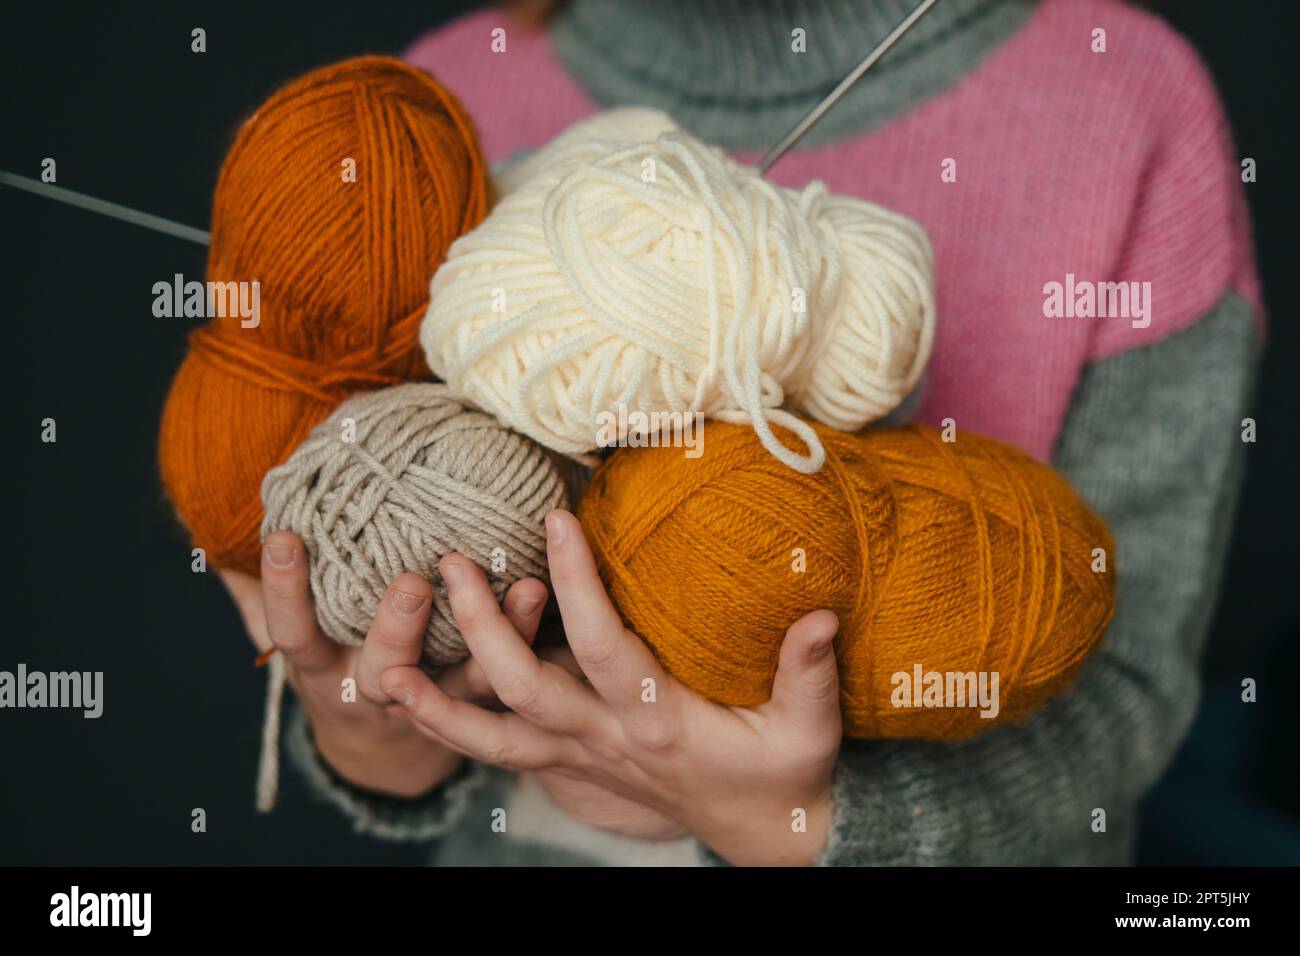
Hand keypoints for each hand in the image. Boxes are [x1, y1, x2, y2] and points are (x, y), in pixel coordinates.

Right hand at [219, 531, 549, 797]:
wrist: (383, 743)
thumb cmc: (335, 656)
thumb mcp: (297, 631)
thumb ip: (262, 589)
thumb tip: (223, 526)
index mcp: (322, 668)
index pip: (293, 631)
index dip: (285, 589)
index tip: (286, 536)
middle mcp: (376, 690)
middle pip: (385, 673)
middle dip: (396, 631)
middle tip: (412, 584)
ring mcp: (436, 702)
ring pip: (464, 683)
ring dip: (494, 636)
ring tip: (522, 587)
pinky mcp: (484, 702)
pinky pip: (509, 676)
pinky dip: (531, 639)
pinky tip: (546, 592)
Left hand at [381, 510, 842, 865]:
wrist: (761, 832)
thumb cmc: (785, 773)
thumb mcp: (809, 729)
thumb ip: (808, 673)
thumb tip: (819, 615)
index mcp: (659, 721)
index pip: (604, 644)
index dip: (577, 582)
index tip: (554, 517)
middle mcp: (606, 741)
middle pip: (526, 688)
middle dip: (481, 630)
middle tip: (448, 565)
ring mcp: (581, 760)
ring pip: (495, 736)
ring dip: (439, 703)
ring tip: (384, 667)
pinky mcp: (571, 767)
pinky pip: (499, 752)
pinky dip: (451, 730)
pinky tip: (409, 701)